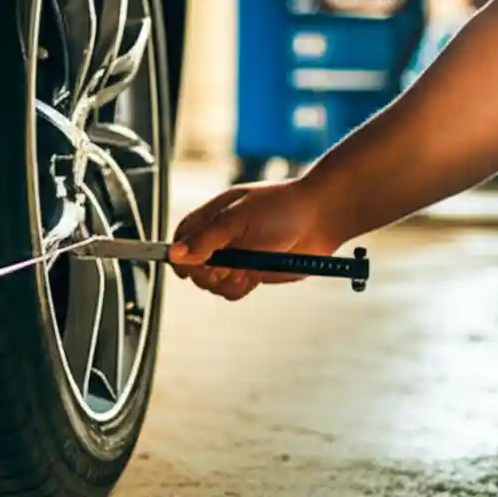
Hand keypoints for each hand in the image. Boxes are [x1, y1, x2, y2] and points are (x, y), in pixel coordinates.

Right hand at [168, 179, 344, 301]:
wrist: (322, 218)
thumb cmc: (282, 208)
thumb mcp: (237, 220)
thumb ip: (206, 240)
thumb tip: (175, 254)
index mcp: (213, 217)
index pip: (182, 238)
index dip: (179, 255)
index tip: (184, 269)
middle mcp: (222, 238)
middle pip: (194, 266)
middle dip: (204, 273)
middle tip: (223, 268)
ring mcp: (237, 256)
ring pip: (213, 282)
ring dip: (223, 283)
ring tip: (243, 272)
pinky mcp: (253, 272)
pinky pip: (233, 290)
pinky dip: (238, 289)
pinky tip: (252, 278)